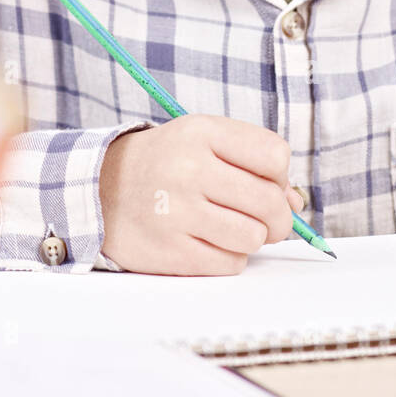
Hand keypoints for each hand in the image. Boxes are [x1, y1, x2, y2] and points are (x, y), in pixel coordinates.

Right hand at [98, 114, 304, 273]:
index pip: (274, 155)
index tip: (267, 180)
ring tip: (232, 228)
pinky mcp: (169, 252)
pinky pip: (230, 263)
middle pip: (270, 201)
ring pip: (254, 236)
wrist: (98, 189)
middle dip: (278, 216)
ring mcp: (177, 212)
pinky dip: (230, 257)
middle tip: (267, 218)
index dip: (280, 174)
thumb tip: (296, 203)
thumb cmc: (165, 163)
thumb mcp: (202, 142)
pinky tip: (211, 242)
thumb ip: (252, 163)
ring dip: (252, 237)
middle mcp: (189, 169)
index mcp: (201, 132)